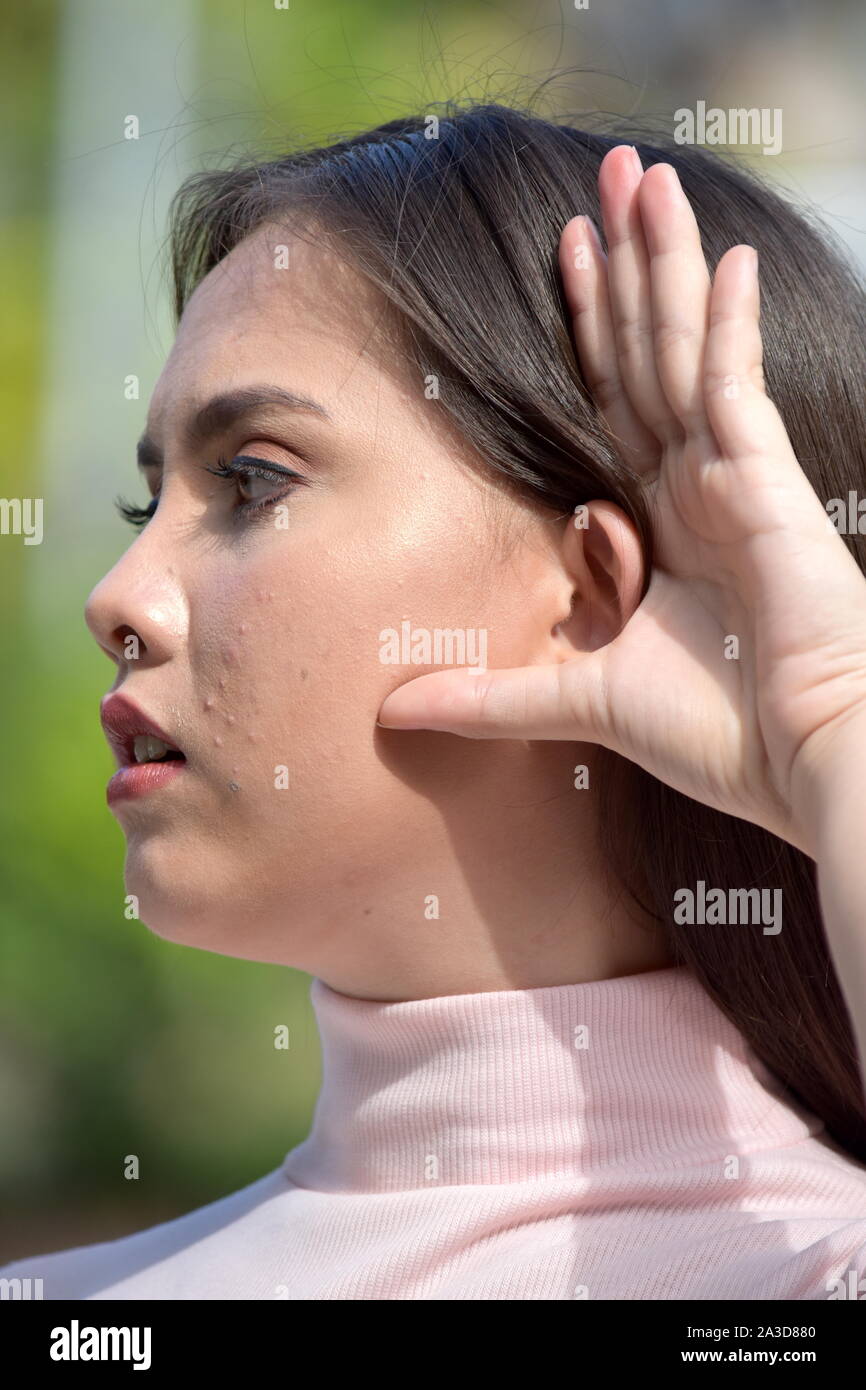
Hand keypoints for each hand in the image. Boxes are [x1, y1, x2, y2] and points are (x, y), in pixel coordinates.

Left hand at [377, 144, 865, 856]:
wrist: (802, 764)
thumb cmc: (715, 737)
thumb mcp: (574, 701)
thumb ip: (487, 695)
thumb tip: (388, 713)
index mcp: (657, 520)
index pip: (611, 398)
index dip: (589, 325)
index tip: (564, 253)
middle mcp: (694, 485)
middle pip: (647, 352)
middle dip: (627, 263)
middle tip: (607, 175)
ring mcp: (733, 478)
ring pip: (685, 349)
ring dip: (665, 263)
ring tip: (644, 181)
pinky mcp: (766, 485)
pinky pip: (737, 386)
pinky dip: (729, 322)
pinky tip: (721, 255)